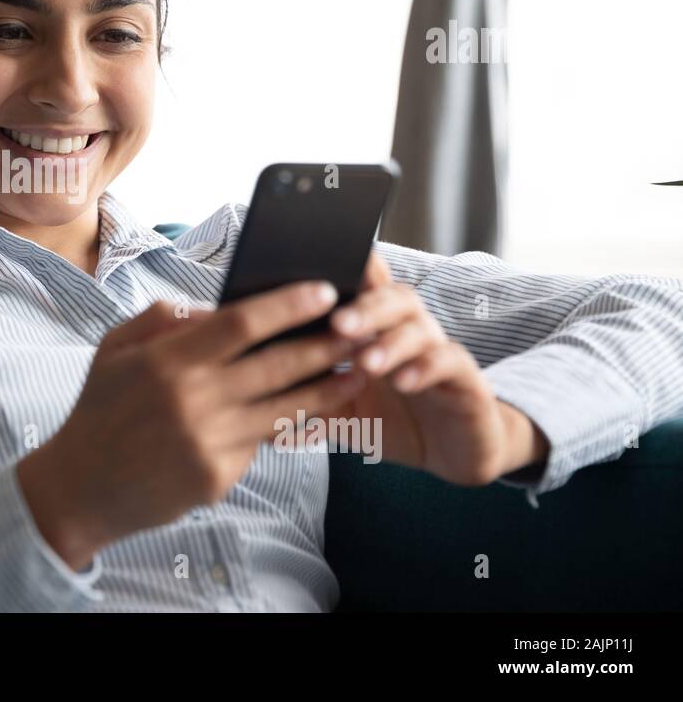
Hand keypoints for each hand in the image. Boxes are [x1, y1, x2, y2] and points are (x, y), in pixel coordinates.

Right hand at [18, 279, 369, 569]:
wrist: (79, 489)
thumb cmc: (98, 410)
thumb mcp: (113, 350)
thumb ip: (161, 321)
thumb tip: (212, 309)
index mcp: (166, 362)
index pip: (241, 323)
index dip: (287, 305)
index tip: (324, 290)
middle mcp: (193, 401)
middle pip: (277, 366)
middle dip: (326, 345)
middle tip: (360, 329)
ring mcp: (209, 444)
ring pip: (285, 410)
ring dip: (327, 390)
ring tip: (356, 373)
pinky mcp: (218, 479)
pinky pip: (259, 444)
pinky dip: (280, 427)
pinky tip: (306, 411)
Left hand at [328, 250, 550, 485]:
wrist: (453, 451)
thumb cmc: (390, 419)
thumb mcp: (341, 410)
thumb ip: (307, 396)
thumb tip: (253, 400)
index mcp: (376, 326)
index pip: (362, 286)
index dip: (344, 270)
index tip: (312, 268)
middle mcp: (408, 328)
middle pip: (391, 297)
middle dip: (363, 307)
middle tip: (336, 323)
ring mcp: (439, 350)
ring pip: (419, 328)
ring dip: (390, 342)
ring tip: (366, 362)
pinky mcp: (466, 379)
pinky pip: (449, 362)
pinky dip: (425, 369)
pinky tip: (404, 382)